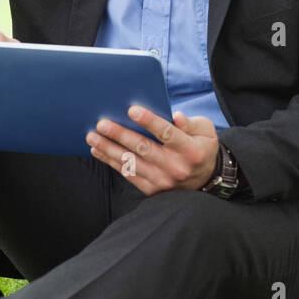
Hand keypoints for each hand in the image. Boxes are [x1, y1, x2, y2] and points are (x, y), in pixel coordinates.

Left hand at [86, 106, 219, 194]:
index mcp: (190, 150)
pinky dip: (111, 162)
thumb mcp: (205, 130)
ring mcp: (163, 181)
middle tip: (101, 123)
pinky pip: (128, 174)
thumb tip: (175, 115)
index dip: (149, 121)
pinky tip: (98, 150)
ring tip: (92, 137)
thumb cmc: (201, 146)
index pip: (167, 133)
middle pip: (144, 148)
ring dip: (109, 149)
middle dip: (120, 135)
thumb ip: (189, 123)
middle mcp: (176, 167)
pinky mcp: (152, 190)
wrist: (206, 179)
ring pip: (131, 163)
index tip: (131, 109)